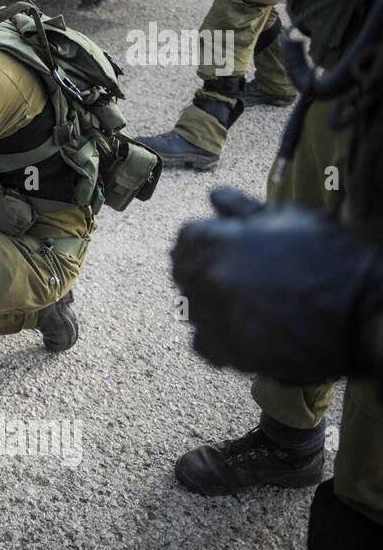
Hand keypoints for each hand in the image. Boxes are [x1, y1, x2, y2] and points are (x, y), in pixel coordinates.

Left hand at [171, 187, 382, 384]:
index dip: (207, 241)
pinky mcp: (225, 352)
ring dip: (213, 303)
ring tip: (253, 303)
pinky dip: (219, 336)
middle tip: (241, 277)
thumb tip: (215, 197)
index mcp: (213, 241)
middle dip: (206, 270)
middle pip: (185, 272)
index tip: (226, 247)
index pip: (187, 238)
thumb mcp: (291, 219)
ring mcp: (211, 317)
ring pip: (193, 307)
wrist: (365, 313)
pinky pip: (203, 342)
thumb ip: (242, 209)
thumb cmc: (332, 258)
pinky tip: (248, 328)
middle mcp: (204, 278)